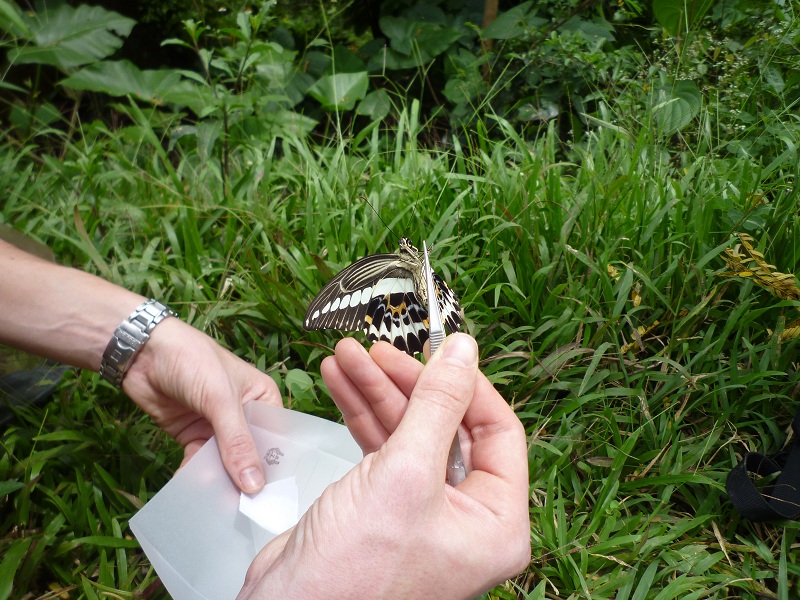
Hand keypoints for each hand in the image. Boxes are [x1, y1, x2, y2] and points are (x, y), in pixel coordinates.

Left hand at [0, 239, 281, 493]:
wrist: (141, 352)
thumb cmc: (191, 359)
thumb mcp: (220, 399)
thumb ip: (237, 442)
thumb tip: (255, 485)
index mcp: (263, 400)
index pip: (276, 440)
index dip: (275, 469)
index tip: (273, 501)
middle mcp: (245, 416)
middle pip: (251, 457)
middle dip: (246, 481)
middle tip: (244, 514)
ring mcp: (218, 429)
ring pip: (225, 465)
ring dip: (220, 483)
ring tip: (218, 510)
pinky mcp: (193, 437)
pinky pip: (200, 465)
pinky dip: (196, 479)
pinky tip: (193, 496)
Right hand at [238, 333, 530, 599]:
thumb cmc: (354, 574)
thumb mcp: (407, 474)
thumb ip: (438, 406)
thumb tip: (464, 352)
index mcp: (494, 521)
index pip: (497, 430)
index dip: (467, 384)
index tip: (438, 347)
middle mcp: (464, 517)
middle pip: (447, 426)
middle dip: (408, 383)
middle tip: (379, 350)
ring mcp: (422, 511)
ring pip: (409, 432)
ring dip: (377, 391)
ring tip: (347, 356)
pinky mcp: (384, 507)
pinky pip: (381, 448)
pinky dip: (361, 415)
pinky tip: (341, 383)